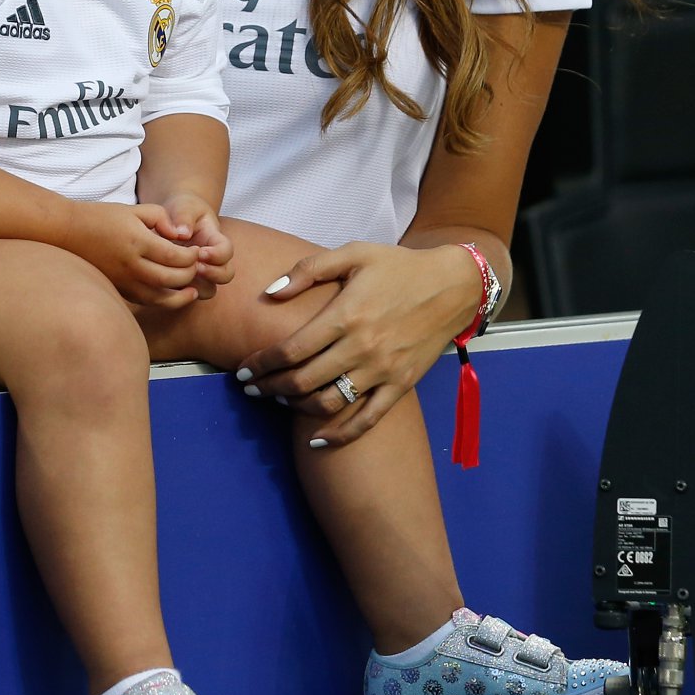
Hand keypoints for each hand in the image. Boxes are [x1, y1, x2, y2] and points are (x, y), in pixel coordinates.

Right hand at [64, 201, 202, 308]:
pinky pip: (144, 301)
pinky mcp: (118, 290)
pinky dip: (162, 301)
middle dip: (189, 274)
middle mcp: (131, 265)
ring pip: (158, 298)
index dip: (191, 256)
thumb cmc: (103, 217)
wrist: (68, 233)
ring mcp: (123, 281)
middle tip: (197, 267)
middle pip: (170, 279)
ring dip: (180, 297)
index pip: (174, 256)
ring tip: (193, 291)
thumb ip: (162, 218)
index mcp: (137, 241)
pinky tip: (171, 295)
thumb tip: (180, 235)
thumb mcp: (134, 209)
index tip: (196, 251)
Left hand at [153, 193, 234, 299]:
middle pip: (226, 275)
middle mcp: (212, 260)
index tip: (201, 251)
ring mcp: (200, 273)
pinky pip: (188, 296)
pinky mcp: (185, 284)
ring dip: (199, 286)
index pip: (227, 251)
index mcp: (215, 240)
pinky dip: (181, 293)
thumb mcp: (184, 206)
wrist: (171, 218)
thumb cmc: (180, 211)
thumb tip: (182, 233)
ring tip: (181, 276)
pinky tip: (167, 283)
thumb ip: (184, 216)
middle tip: (195, 267)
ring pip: (210, 290)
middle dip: (213, 273)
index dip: (218, 255)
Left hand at [236, 242, 479, 447]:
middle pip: (303, 381)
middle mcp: (362, 347)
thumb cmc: (397, 266)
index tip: (243, 371)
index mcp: (346, 314)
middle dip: (270, 388)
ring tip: (279, 399)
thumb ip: (308, 270)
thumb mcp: (353, 253)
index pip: (291, 349)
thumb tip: (270, 293)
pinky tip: (317, 441)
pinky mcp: (401, 385)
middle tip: (251, 389)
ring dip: (296, 407)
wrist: (452, 285)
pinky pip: (367, 419)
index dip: (261, 364)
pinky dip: (340, 435)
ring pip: (329, 403)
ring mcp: (382, 370)